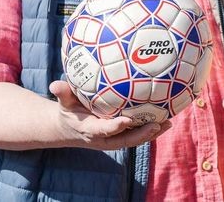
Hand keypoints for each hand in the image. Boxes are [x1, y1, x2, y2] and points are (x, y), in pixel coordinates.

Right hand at [49, 80, 165, 148]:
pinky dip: (153, 127)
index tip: (125, 120)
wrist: (71, 128)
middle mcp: (106, 138)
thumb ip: (63, 94)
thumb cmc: (69, 112)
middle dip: (141, 135)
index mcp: (91, 131)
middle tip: (156, 125)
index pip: (104, 130)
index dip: (115, 127)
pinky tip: (168, 117)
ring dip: (152, 132)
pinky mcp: (122, 134)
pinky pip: (139, 132)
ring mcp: (115, 138)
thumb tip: (54, 84)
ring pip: (136, 138)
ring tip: (168, 123)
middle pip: (126, 139)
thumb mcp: (63, 104)